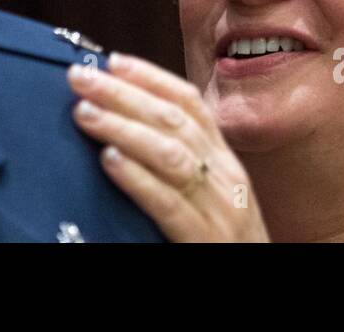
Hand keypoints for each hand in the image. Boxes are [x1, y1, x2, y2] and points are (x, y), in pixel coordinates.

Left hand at [68, 53, 270, 241]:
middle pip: (173, 121)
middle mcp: (225, 175)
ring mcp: (219, 207)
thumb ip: (180, 160)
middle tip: (81, 77)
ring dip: (123, 128)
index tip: (113, 60)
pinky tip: (110, 161)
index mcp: (224, 159)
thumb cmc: (224, 240)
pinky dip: (138, 179)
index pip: (189, 103)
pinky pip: (169, 204)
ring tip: (85, 113)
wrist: (263, 282)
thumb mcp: (212, 192)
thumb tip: (128, 122)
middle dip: (123, 94)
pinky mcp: (205, 240)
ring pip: (170, 154)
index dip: (150, 77)